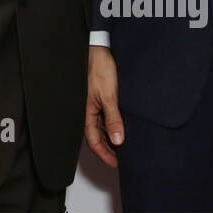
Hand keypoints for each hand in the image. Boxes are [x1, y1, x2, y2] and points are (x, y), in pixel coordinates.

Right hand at [84, 45, 124, 167]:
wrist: (99, 49)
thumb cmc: (99, 68)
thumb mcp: (109, 96)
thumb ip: (113, 119)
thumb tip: (118, 140)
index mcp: (87, 112)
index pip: (94, 141)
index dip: (104, 154)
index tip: (117, 164)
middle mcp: (89, 110)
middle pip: (97, 136)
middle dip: (109, 149)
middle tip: (123, 158)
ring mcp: (94, 104)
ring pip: (102, 127)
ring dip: (112, 137)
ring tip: (125, 145)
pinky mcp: (99, 97)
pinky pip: (105, 117)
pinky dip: (113, 125)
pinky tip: (122, 127)